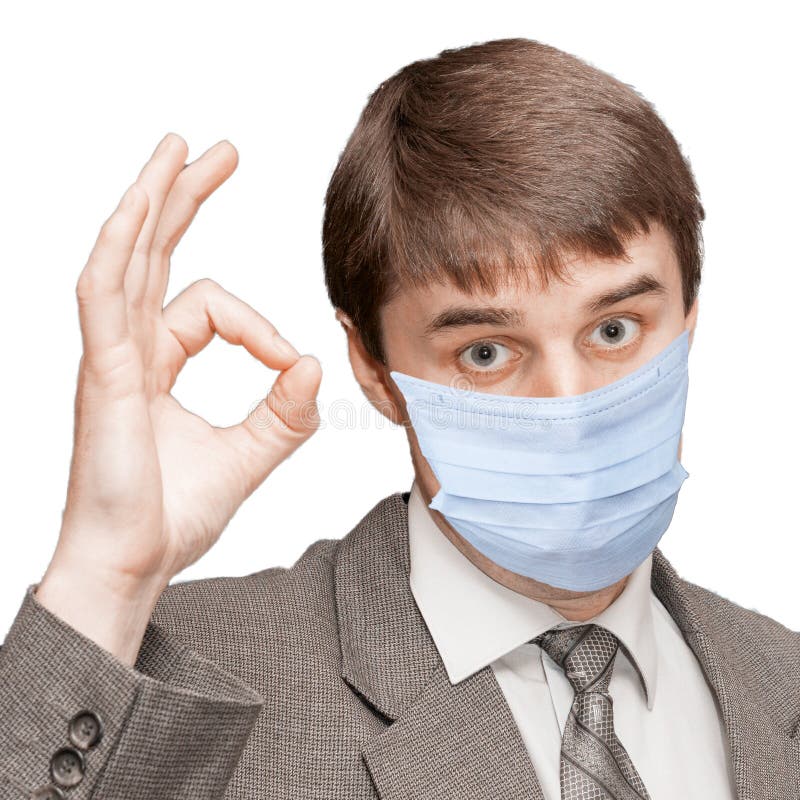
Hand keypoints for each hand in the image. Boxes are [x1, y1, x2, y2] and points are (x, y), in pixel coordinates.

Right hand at [42, 133, 321, 603]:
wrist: (135, 564)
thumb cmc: (175, 514)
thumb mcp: (251, 456)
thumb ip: (285, 412)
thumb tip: (314, 362)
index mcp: (158, 363)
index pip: (211, 308)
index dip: (260, 327)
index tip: (288, 365)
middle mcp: (128, 350)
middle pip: (155, 253)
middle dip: (185, 197)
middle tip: (215, 151)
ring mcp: (109, 358)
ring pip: (125, 258)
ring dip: (150, 200)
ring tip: (177, 148)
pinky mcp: (101, 376)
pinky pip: (102, 298)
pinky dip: (118, 251)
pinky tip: (135, 209)